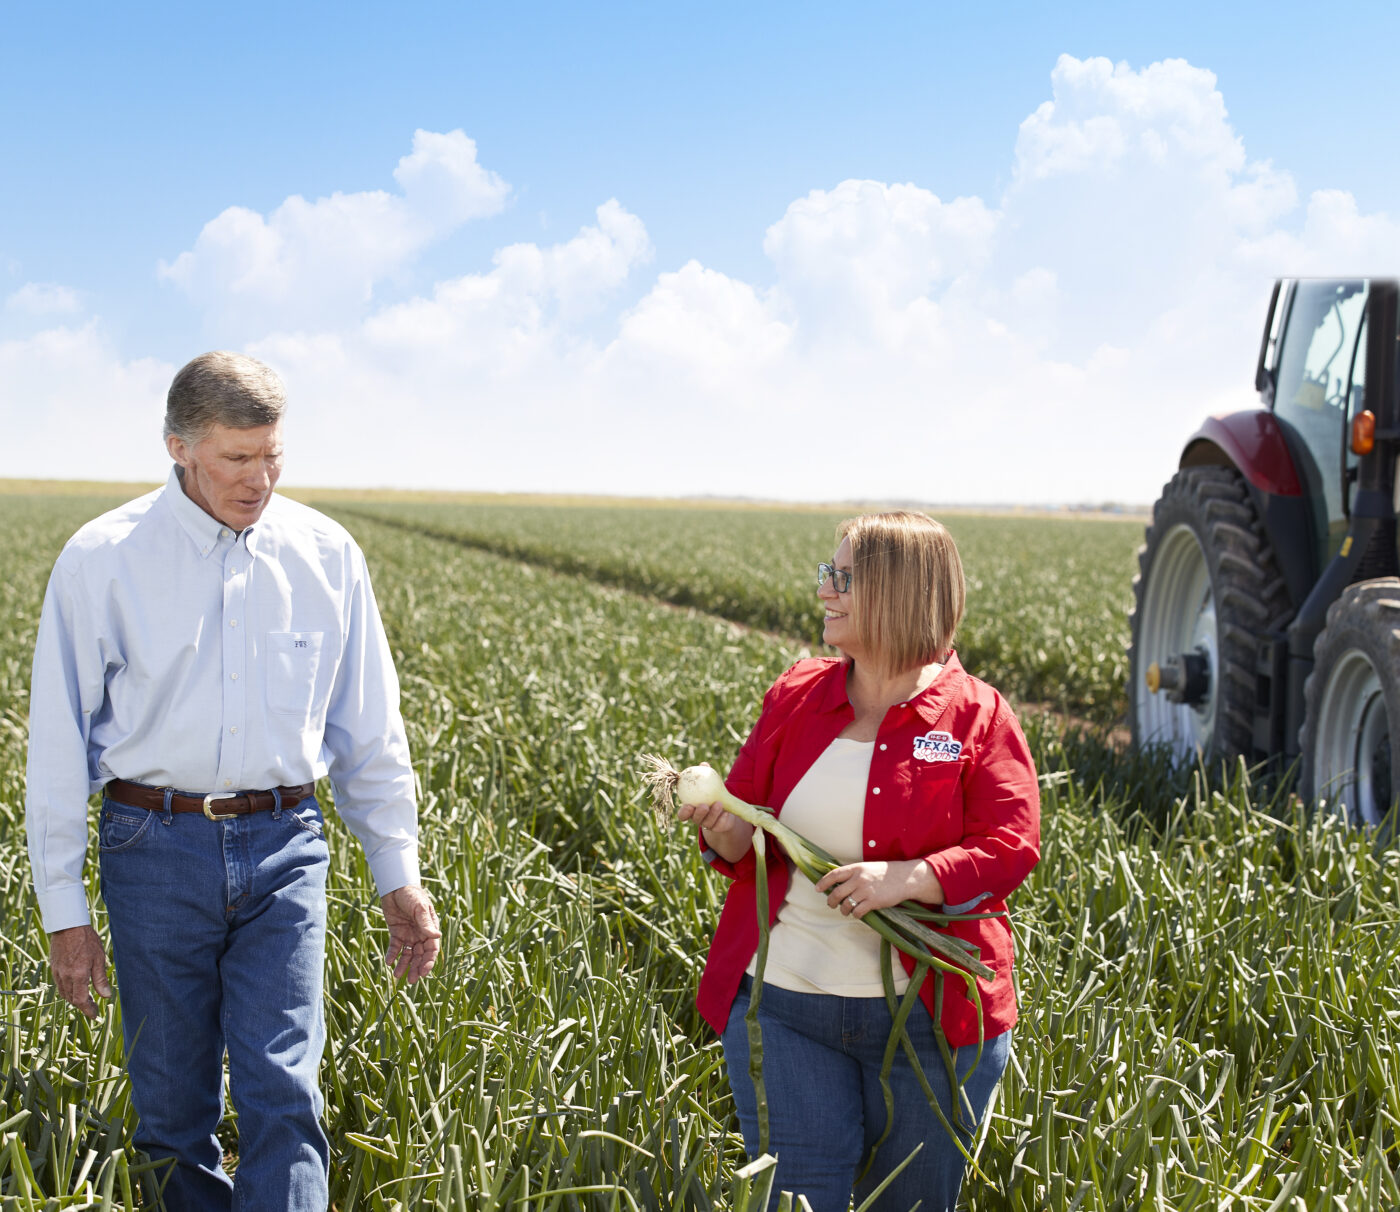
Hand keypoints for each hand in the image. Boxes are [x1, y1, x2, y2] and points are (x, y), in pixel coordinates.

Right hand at [49, 925, 111, 1018]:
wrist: (68, 926)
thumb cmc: (87, 940)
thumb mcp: (99, 959)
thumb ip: (100, 979)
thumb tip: (106, 996)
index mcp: (78, 975)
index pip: (80, 1000)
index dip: (88, 1010)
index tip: (95, 1016)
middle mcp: (65, 977)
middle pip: (72, 999)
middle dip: (82, 1005)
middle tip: (93, 1008)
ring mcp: (58, 972)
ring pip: (64, 993)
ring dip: (74, 999)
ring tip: (85, 999)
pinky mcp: (54, 968)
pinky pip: (59, 985)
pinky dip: (67, 990)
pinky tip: (74, 987)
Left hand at [380, 885, 440, 982]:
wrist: (395, 887)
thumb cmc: (411, 894)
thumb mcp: (419, 908)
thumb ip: (426, 922)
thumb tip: (436, 936)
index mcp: (430, 928)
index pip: (431, 949)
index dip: (428, 962)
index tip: (423, 972)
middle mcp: (421, 934)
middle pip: (420, 955)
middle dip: (416, 968)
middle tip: (411, 981)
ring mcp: (409, 934)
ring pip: (408, 954)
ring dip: (404, 965)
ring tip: (397, 976)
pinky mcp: (396, 933)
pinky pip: (395, 947)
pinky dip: (392, 955)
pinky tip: (388, 962)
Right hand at [677, 799, 753, 863]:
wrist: (727, 812)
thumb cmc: (714, 802)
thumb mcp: (710, 797)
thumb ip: (707, 793)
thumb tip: (705, 777)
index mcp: (692, 811)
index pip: (683, 814)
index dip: (684, 813)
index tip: (687, 808)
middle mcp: (699, 819)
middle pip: (697, 819)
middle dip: (700, 813)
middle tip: (704, 806)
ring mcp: (710, 825)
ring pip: (709, 823)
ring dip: (713, 814)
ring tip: (718, 805)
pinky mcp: (721, 827)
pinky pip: (720, 825)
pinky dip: (723, 819)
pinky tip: (726, 814)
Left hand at [815, 860, 944, 919]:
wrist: (904, 878)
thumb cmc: (885, 873)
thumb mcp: (867, 868)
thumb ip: (854, 874)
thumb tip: (838, 883)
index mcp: (856, 868)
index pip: (834, 875)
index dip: (823, 882)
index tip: (817, 888)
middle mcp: (858, 879)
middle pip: (836, 892)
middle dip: (831, 901)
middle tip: (831, 904)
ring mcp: (865, 891)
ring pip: (845, 904)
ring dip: (843, 910)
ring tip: (846, 911)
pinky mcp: (873, 902)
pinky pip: (857, 912)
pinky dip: (855, 915)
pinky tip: (858, 913)